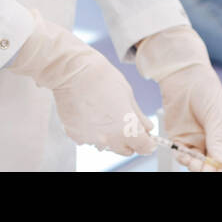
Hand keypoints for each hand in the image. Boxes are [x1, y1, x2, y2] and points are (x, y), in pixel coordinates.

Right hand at [6, 8, 155, 155]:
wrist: (73, 71)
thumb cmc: (103, 78)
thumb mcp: (127, 94)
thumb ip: (138, 116)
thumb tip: (148, 128)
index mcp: (125, 128)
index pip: (143, 147)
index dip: (148, 143)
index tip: (148, 139)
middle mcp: (108, 139)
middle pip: (125, 150)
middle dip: (130, 141)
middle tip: (128, 124)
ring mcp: (90, 139)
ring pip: (106, 145)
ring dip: (110, 137)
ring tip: (105, 114)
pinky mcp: (75, 136)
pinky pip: (89, 139)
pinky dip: (93, 132)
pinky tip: (90, 114)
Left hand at [136, 25, 221, 170]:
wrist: (184, 77)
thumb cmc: (207, 91)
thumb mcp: (216, 116)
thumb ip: (217, 140)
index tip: (221, 169)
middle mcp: (213, 143)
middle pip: (213, 166)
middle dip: (209, 170)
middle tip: (205, 169)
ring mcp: (196, 142)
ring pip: (197, 164)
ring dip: (195, 166)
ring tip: (194, 162)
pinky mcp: (180, 140)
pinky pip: (182, 155)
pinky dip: (182, 158)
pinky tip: (183, 154)